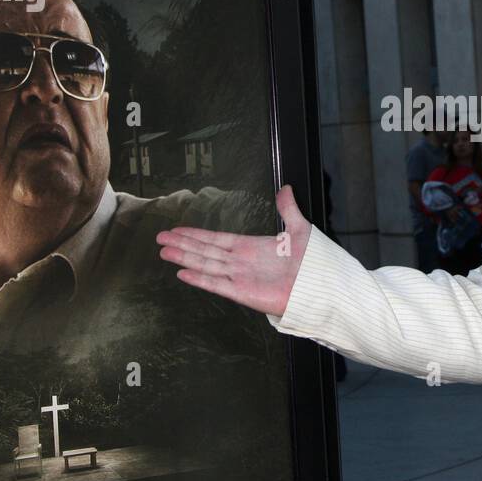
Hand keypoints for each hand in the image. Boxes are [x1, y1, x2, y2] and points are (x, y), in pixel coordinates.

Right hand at [156, 184, 309, 315]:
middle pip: (205, 250)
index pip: (216, 239)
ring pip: (205, 265)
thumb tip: (286, 188)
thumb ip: (288, 209)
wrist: (321, 285)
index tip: (178, 229)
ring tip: (163, 251)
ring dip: (184, 258)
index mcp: (251, 247)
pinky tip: (182, 272)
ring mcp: (240, 277)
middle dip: (182, 243)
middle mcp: (241, 262)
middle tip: (160, 238)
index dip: (196, 234)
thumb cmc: (312, 262)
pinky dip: (199, 278)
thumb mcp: (299, 228)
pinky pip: (216, 284)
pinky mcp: (243, 292)